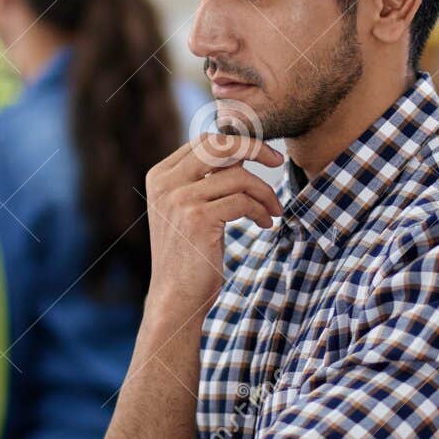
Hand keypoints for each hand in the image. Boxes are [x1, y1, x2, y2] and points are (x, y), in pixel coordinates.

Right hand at [143, 132, 283, 317]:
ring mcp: (179, 200)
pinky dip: (261, 211)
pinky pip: (243, 201)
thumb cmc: (189, 255)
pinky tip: (265, 224)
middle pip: (219, 145)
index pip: (205, 141)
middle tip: (277, 162)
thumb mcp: (190, 209)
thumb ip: (205, 180)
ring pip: (238, 176)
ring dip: (264, 192)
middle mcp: (166, 184)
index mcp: (160, 176)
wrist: (175, 298)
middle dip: (255, 148)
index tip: (264, 154)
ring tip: (272, 211)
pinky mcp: (198, 219)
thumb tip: (240, 150)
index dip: (240, 142)